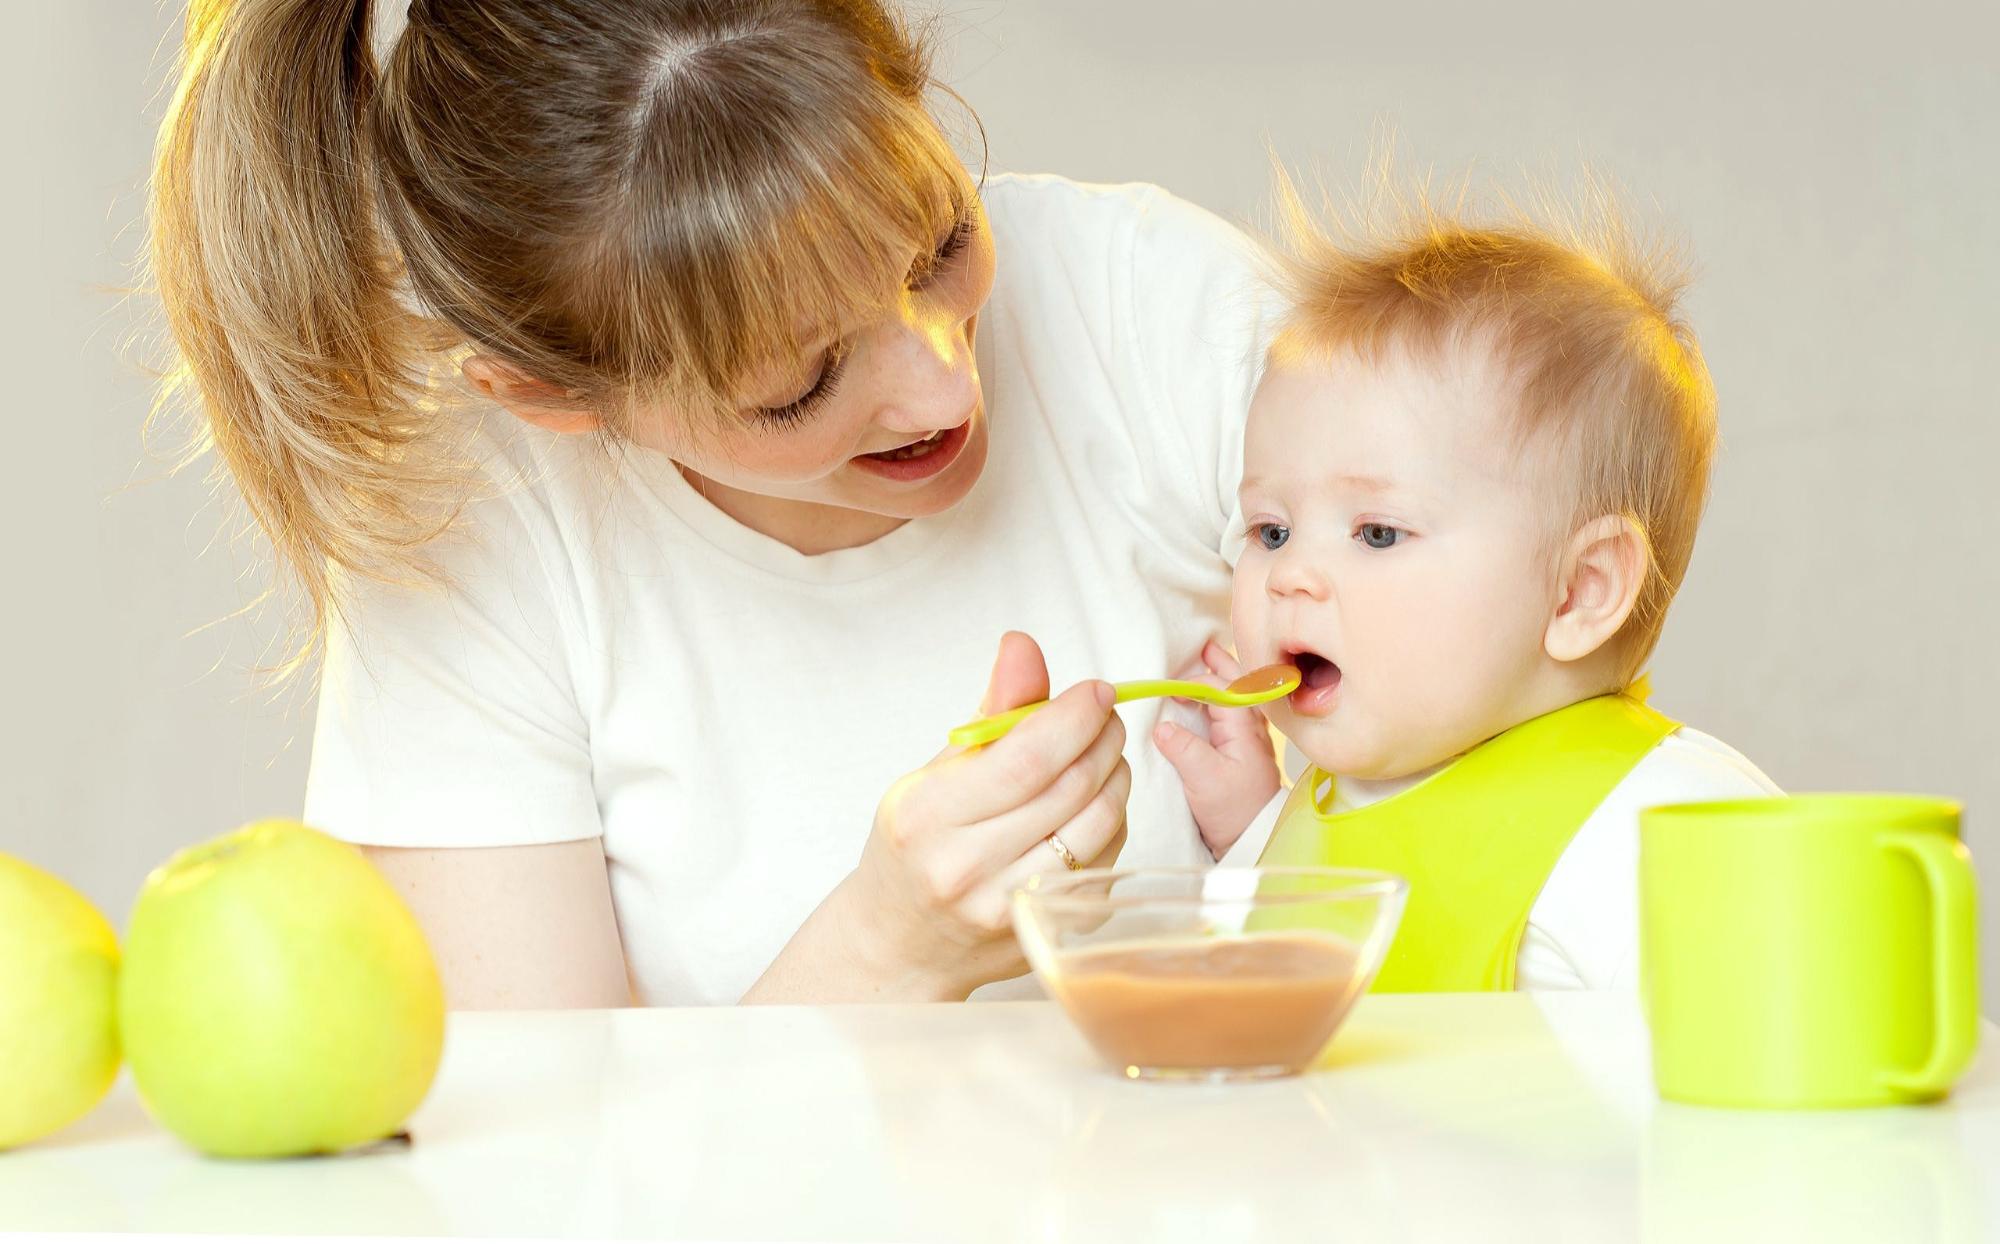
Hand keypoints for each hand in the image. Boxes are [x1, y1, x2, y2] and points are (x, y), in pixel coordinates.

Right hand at [841, 632, 1130, 998]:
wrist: (901, 941)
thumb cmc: (918, 845)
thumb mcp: (935, 774)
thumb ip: (991, 713)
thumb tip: (1023, 646)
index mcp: (928, 816)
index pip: (1026, 758)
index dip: (1074, 717)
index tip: (1095, 691)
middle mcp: (965, 866)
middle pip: (1070, 788)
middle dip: (1103, 738)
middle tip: (1105, 716)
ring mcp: (1007, 905)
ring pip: (1098, 823)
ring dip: (1116, 776)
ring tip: (1104, 755)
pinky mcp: (1045, 927)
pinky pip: (1104, 858)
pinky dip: (1112, 819)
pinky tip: (1094, 803)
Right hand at [1153, 638, 1281, 858]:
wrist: (1254, 840)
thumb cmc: (1235, 812)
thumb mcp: (1205, 780)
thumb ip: (1183, 748)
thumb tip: (1161, 725)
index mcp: (1244, 727)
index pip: (1220, 688)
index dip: (1193, 682)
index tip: (1168, 687)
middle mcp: (1251, 727)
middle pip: (1237, 684)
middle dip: (1219, 663)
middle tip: (1201, 646)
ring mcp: (1248, 739)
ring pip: (1236, 697)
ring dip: (1222, 677)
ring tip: (1206, 661)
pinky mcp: (1241, 752)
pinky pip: (1232, 713)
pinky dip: (1221, 698)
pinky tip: (1209, 699)